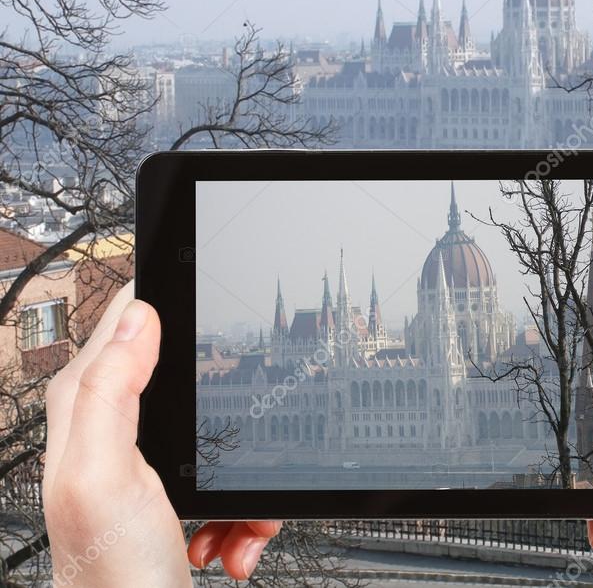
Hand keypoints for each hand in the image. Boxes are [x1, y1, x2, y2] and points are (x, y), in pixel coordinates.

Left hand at [43, 281, 281, 585]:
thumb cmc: (113, 578)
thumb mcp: (104, 475)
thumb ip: (110, 391)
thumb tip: (137, 316)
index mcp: (87, 408)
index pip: (124, 319)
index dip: (168, 299)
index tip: (209, 293)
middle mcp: (112, 429)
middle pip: (187, 372)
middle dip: (228, 401)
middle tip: (237, 434)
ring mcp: (148, 463)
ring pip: (222, 427)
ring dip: (243, 475)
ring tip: (235, 511)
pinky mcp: (179, 496)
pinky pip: (233, 479)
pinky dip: (245, 509)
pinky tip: (234, 534)